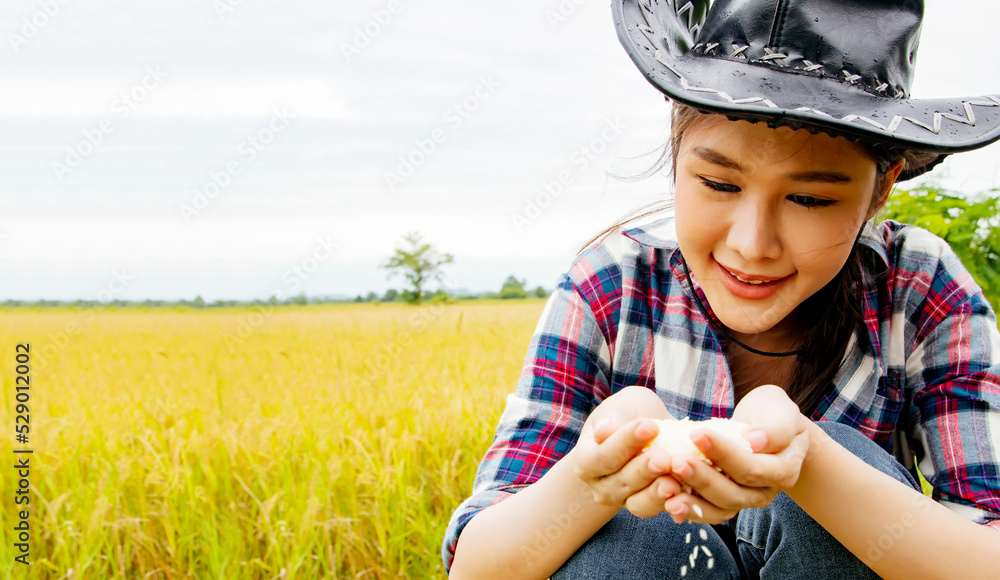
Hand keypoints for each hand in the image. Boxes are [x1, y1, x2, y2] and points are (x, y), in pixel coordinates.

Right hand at [570, 386, 683, 517]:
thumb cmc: (631, 413)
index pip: (602, 456)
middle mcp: (600, 485)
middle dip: (644, 469)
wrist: (650, 430)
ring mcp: (623, 499)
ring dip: (656, 493)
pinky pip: (657, 511)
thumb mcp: (623, 405)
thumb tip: (603, 431)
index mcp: (586, 459)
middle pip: (620, 482)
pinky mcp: (646, 507)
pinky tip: (685, 496)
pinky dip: (672, 505)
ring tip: (674, 482)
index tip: (649, 426)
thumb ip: (614, 416)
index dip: (625, 443)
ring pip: (637, 503)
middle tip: (664, 457)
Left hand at [662, 385, 810, 523]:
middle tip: (676, 460)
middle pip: (734, 493)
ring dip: (692, 499)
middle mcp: (766, 491)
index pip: (752, 467)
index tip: (697, 434)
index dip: (724, 454)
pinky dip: (689, 510)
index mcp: (784, 469)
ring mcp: (745, 500)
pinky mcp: (727, 503)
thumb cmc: (772, 414)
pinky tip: (668, 503)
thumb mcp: (781, 411)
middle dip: (703, 478)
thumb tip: (754, 441)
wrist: (767, 427)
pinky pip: (709, 513)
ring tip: (666, 487)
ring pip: (720, 508)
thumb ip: (775, 428)